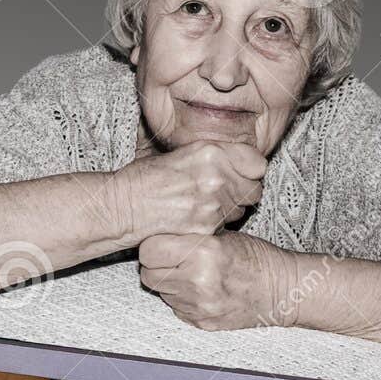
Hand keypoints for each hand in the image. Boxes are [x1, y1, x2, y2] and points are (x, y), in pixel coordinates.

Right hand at [115, 141, 265, 243]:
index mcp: (211, 152)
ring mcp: (212, 204)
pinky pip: (225, 228)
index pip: (257, 164)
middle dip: (242, 192)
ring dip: (229, 210)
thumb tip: (237, 162)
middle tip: (223, 194)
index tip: (241, 175)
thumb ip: (214, 156)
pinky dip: (214, 226)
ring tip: (204, 206)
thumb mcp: (182, 153)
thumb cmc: (144, 179)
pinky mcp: (205, 227)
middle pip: (254, 189)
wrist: (122, 206)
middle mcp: (216, 176)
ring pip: (241, 210)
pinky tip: (195, 219)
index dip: (250, 171)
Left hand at [139, 231, 300, 330]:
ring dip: (168, 282)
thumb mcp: (224, 236)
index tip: (161, 243)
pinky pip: (174, 307)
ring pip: (160, 291)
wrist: (282, 290)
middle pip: (148, 274)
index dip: (153, 246)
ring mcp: (198, 306)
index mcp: (204, 253)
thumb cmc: (256, 258)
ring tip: (189, 273)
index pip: (149, 251)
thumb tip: (159, 235)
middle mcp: (198, 282)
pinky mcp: (200, 321)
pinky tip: (198, 289)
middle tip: (171, 259)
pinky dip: (180, 297)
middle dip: (156, 265)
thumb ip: (189, 237)